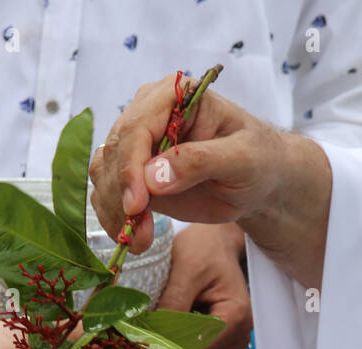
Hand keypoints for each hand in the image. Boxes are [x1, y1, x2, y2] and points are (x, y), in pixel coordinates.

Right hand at [89, 76, 331, 287]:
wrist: (258, 183)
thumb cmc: (257, 160)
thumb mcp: (242, 158)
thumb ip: (200, 162)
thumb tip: (153, 177)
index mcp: (174, 95)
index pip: (137, 127)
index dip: (130, 167)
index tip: (136, 205)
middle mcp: (148, 113)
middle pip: (114, 152)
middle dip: (121, 196)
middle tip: (139, 233)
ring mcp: (137, 144)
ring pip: (104, 174)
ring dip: (114, 211)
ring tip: (140, 240)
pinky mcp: (132, 174)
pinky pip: (107, 193)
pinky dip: (113, 218)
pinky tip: (134, 237)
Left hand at [159, 223, 252, 348]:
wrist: (213, 241)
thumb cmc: (204, 248)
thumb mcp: (187, 269)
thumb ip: (174, 302)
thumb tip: (155, 335)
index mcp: (236, 316)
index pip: (200, 348)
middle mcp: (239, 333)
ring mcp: (232, 339)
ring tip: (145, 348)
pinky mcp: (221, 339)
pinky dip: (179, 348)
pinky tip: (159, 341)